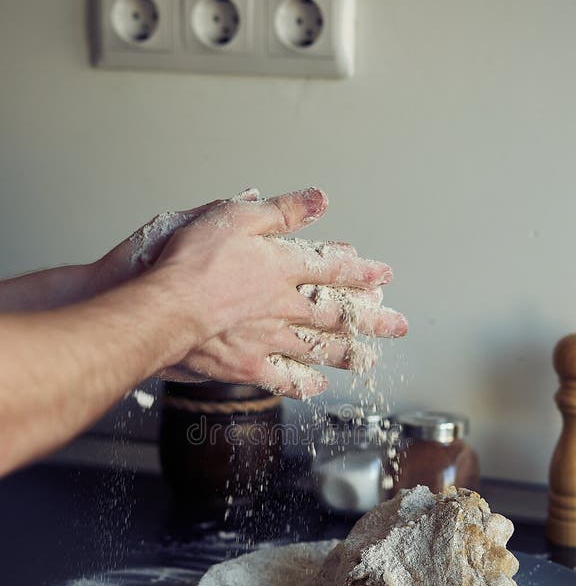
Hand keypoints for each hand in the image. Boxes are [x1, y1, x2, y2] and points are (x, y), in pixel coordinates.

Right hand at [147, 187, 407, 397]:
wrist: (166, 311)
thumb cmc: (193, 261)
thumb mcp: (237, 217)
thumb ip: (282, 211)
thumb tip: (320, 199)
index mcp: (284, 269)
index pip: (334, 268)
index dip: (362, 271)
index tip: (384, 276)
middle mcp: (286, 307)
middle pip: (338, 314)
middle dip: (372, 320)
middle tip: (399, 326)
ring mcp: (271, 340)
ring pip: (319, 350)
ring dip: (348, 355)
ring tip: (370, 361)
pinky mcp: (250, 367)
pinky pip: (285, 379)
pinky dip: (304, 384)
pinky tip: (317, 386)